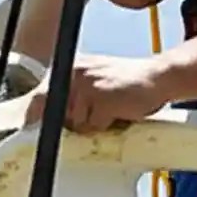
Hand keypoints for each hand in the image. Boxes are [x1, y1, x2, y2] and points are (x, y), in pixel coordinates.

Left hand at [23, 53, 170, 133]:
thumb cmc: (128, 84)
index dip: (38, 118)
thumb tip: (47, 121)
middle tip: (93, 115)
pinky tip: (119, 111)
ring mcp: (88, 84)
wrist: (159, 76)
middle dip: (69, 123)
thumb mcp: (94, 82)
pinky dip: (107, 125)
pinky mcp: (101, 98)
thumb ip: (72, 96)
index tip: (37, 130)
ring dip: (92, 125)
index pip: (39, 97)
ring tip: (111, 110)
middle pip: (55, 114)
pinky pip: (94, 126)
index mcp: (71, 66)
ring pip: (76, 124)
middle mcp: (75, 71)